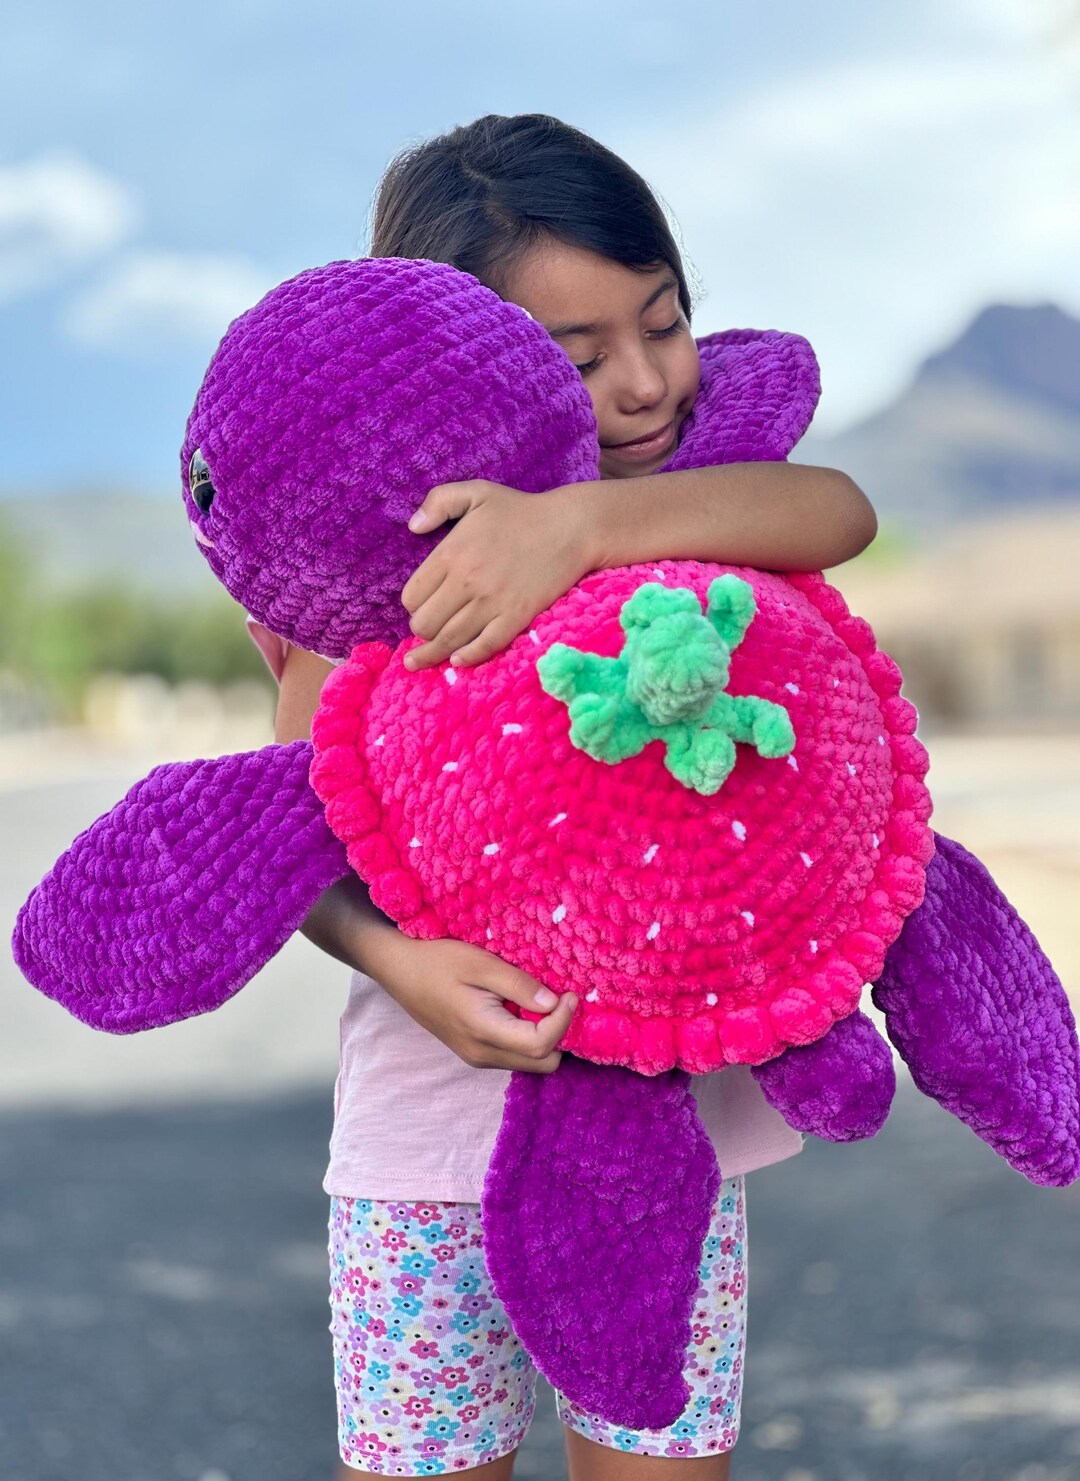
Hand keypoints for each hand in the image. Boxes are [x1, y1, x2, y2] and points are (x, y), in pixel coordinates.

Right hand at [368, 932, 577, 1072]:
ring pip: (528, 1062)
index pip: (541, 1045)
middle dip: (559, 1035)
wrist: (399, 969)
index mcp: (484, 1033)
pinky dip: (527, 1037)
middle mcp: (482, 1055)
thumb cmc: (437, 961)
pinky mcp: (473, 1051)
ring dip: (543, 1037)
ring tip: (541, 1002)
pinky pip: (513, 1054)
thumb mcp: (481, 964)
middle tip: (559, 1000)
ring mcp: (476, 1057)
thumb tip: (554, 1005)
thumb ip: (519, 986)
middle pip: (541, 1063)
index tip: (570, 993)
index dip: (564, 1021)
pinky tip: (521, 1009)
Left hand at [401, 480, 593, 669]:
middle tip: (428, 628)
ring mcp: (492, 603)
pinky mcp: (516, 617)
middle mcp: (467, 582)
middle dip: (421, 629)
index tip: (421, 605)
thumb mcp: (476, 492)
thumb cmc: (521, 510)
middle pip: (425, 624)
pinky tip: (457, 660)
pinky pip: (484, 646)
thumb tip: (413, 526)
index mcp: (451, 553)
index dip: (412, 605)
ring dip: (434, 652)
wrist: (570, 527)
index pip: (412, 596)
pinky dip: (467, 657)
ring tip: (420, 660)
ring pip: (449, 641)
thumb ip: (439, 501)